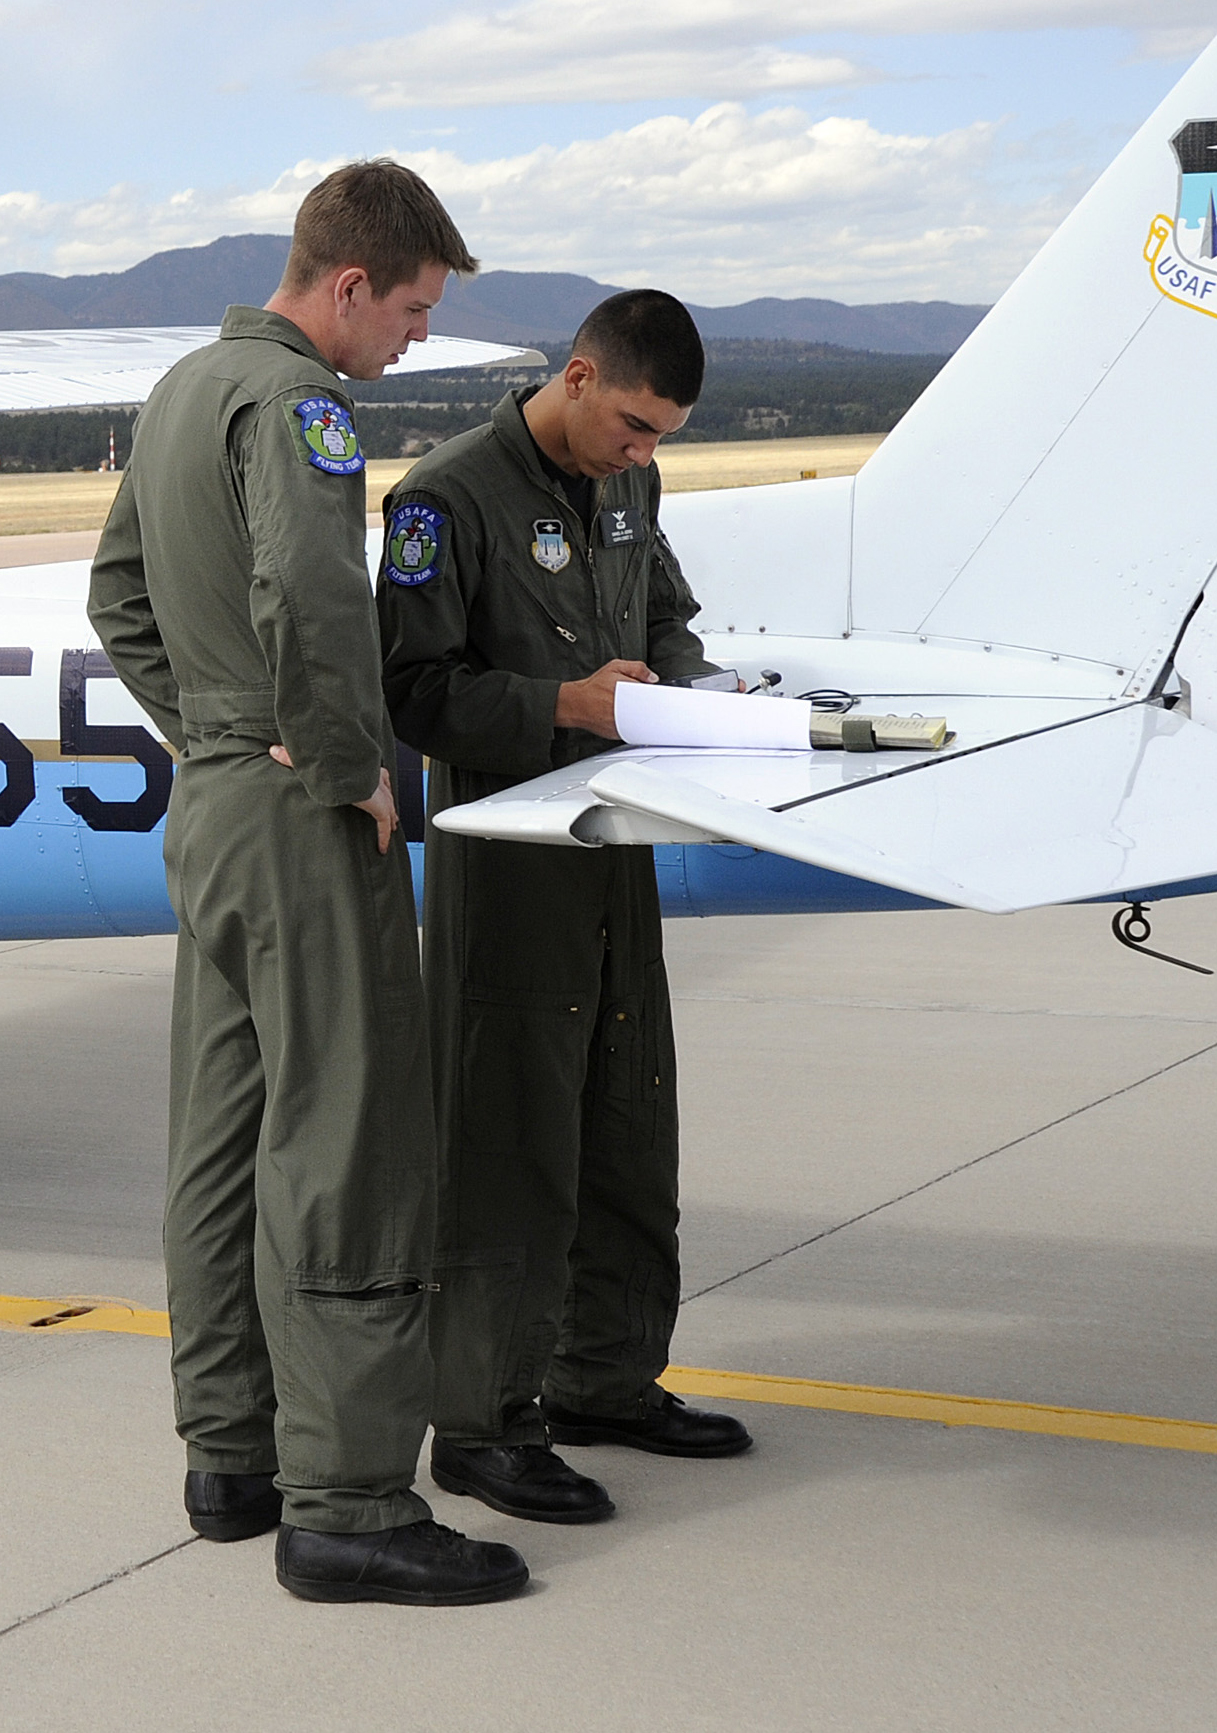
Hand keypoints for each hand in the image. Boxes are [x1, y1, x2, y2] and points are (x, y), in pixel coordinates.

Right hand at [269, 746, 398, 854]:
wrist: (345, 769)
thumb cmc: (331, 761)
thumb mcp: (310, 760)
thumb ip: (291, 757)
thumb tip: (272, 750)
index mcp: (362, 766)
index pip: (372, 774)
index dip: (376, 781)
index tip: (376, 786)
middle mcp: (375, 781)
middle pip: (386, 793)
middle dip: (387, 802)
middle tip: (389, 812)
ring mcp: (380, 796)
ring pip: (388, 811)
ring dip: (389, 820)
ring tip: (390, 829)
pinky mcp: (380, 809)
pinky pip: (383, 828)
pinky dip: (383, 838)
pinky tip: (382, 849)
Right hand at [554, 660, 657, 738]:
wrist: (575, 704)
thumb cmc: (593, 687)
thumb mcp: (614, 667)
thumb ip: (636, 668)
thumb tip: (653, 678)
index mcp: (627, 691)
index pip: (652, 696)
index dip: (661, 697)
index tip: (668, 698)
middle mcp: (624, 709)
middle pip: (651, 712)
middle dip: (656, 709)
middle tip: (659, 706)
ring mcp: (621, 724)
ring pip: (643, 725)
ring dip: (647, 720)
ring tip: (643, 712)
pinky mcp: (618, 734)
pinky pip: (633, 732)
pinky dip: (637, 727)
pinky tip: (634, 720)